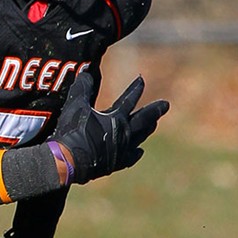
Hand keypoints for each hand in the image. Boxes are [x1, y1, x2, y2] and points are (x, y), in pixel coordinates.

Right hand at [53, 67, 168, 183]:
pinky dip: (135, 153)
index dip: (135, 89)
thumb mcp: (75, 106)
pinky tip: (139, 151)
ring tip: (154, 124)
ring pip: (140, 137)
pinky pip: (130, 157)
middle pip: (144, 119)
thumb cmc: (74, 133)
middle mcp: (124, 133)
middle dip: (155, 110)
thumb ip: (82, 89)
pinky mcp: (115, 164)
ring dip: (147, 129)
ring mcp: (122, 150)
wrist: (71, 162)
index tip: (141, 80)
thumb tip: (85, 74)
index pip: (129, 100)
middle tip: (166, 104)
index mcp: (116, 118)